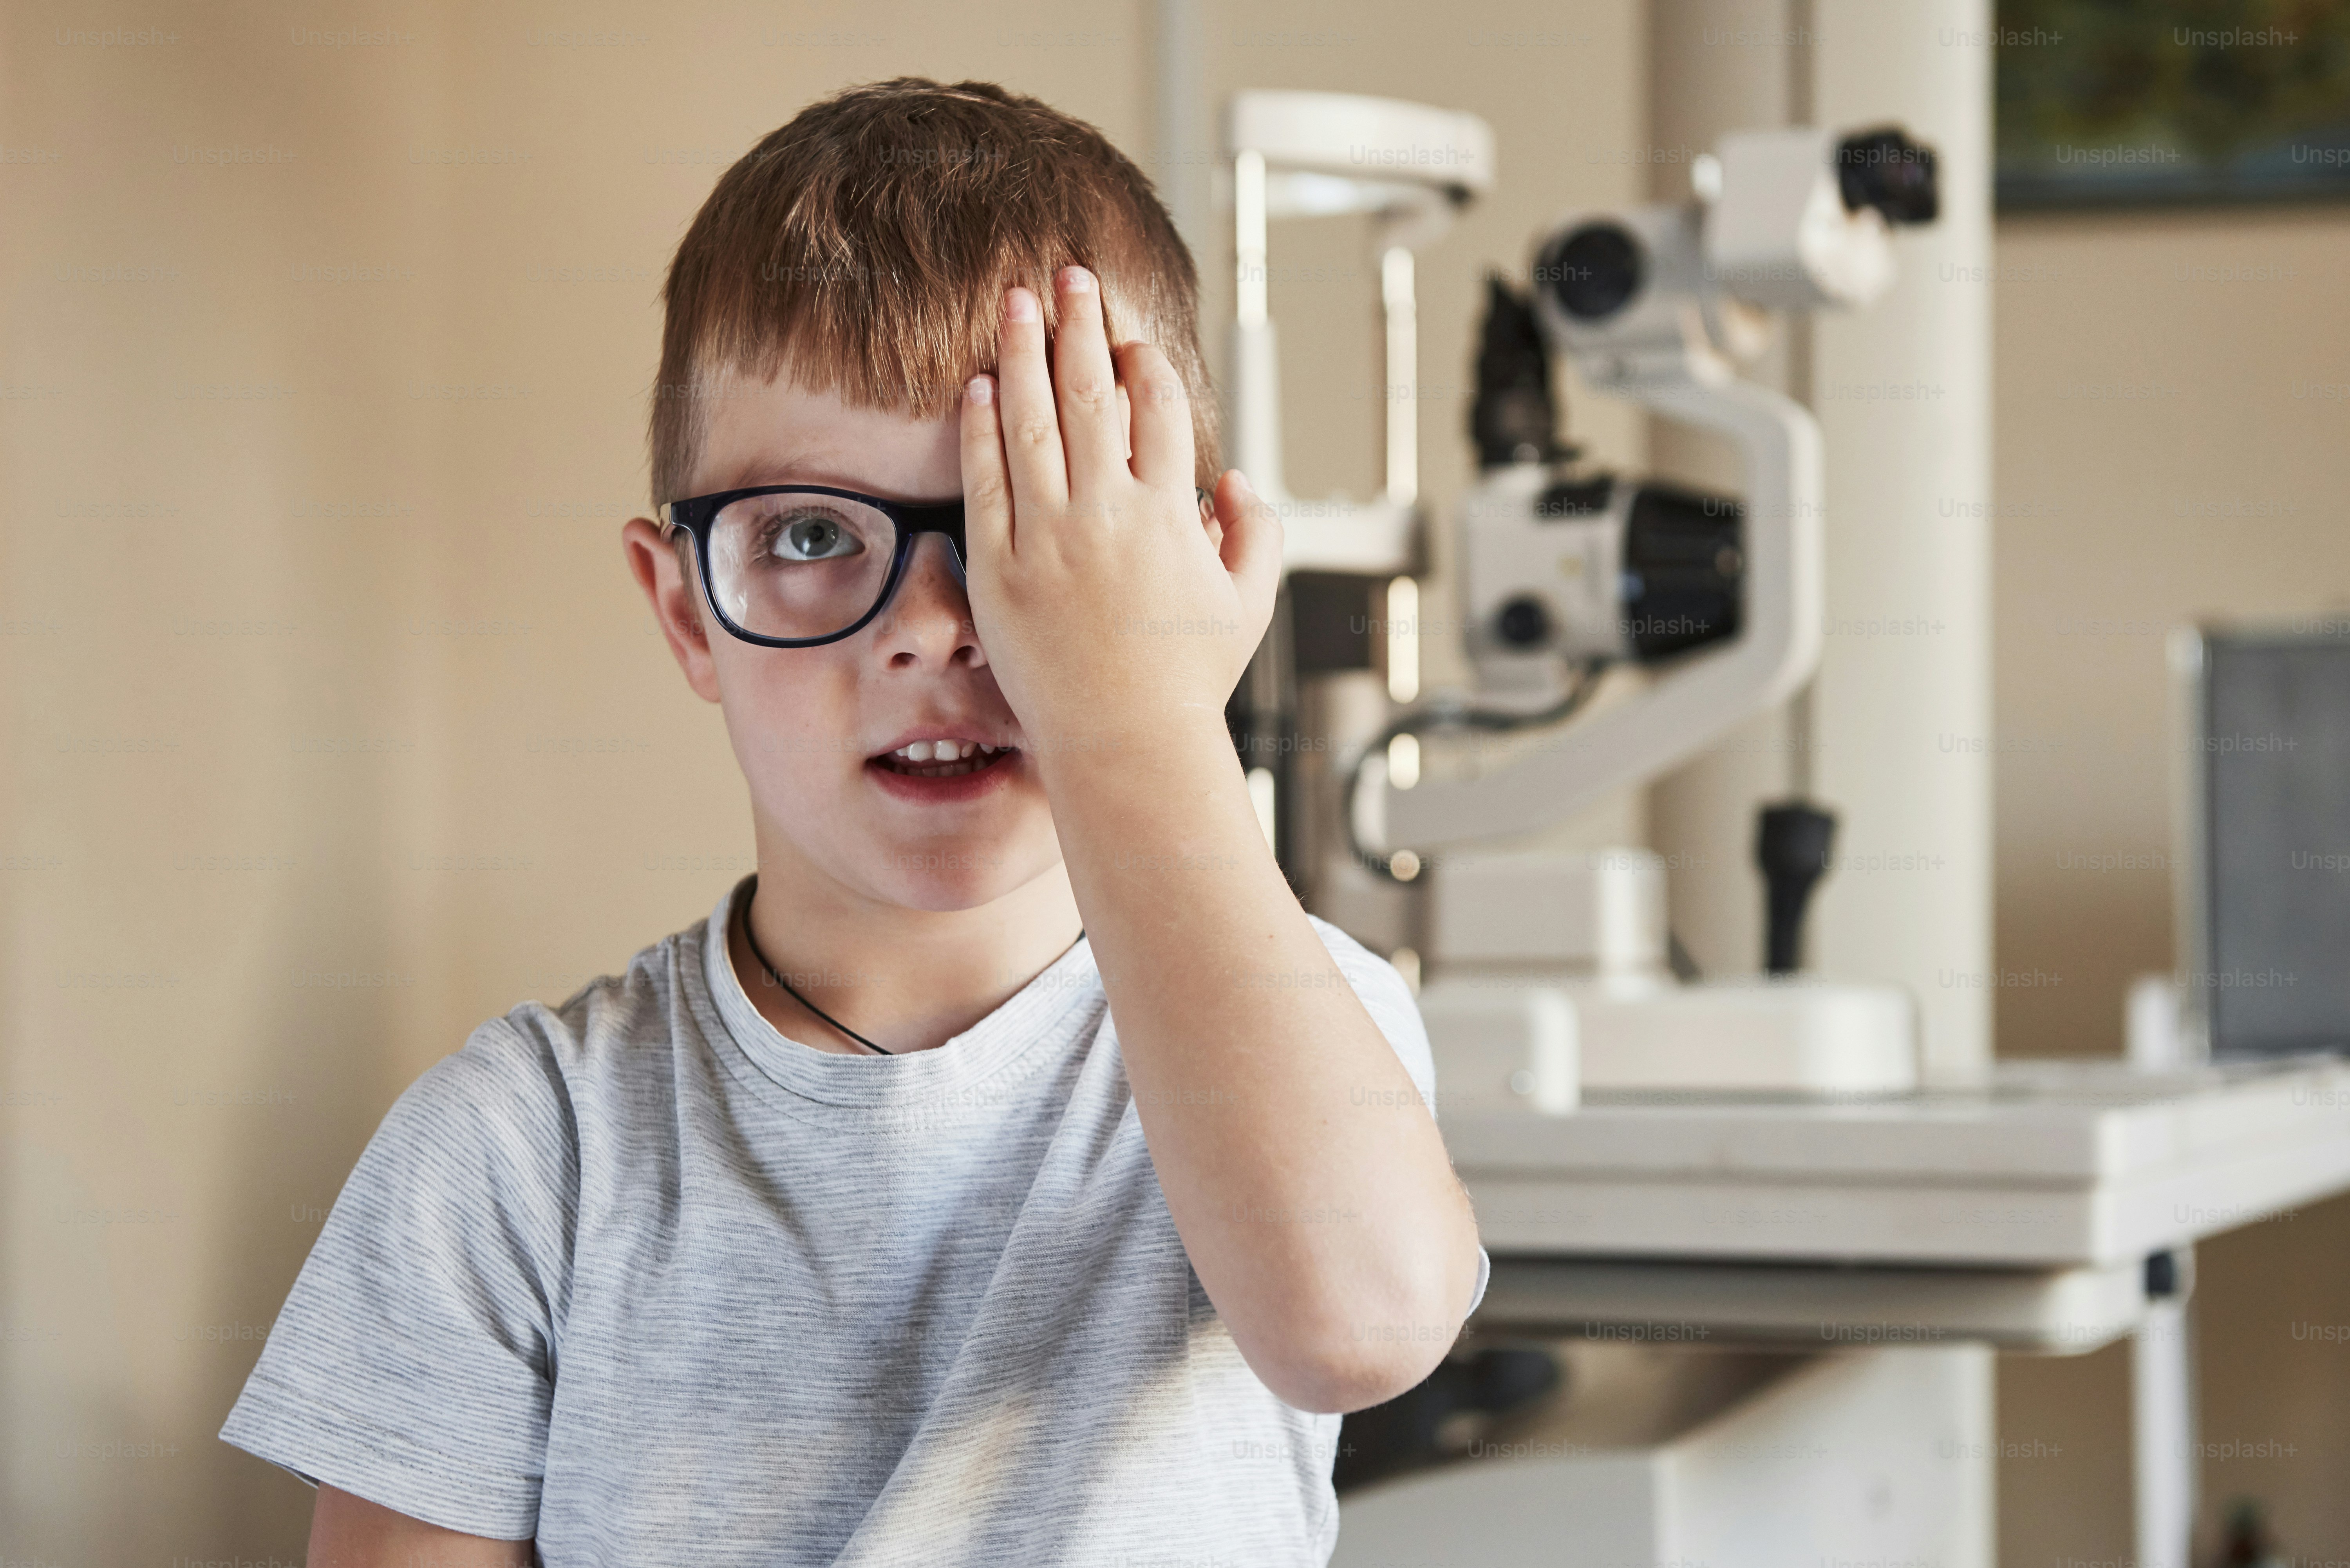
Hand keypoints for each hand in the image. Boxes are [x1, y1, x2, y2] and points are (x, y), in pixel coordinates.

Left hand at [958, 267, 1279, 761]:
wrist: (1127, 747)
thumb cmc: (1189, 683)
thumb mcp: (1247, 605)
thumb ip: (1255, 535)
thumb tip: (1231, 482)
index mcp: (1169, 517)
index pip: (1157, 411)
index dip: (1144, 365)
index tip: (1129, 337)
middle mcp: (1107, 517)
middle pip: (1092, 395)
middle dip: (1079, 326)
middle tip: (1065, 273)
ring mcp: (1048, 541)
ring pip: (1033, 424)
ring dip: (1023, 353)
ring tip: (1013, 300)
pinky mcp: (999, 572)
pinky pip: (985, 484)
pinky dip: (982, 430)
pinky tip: (978, 387)